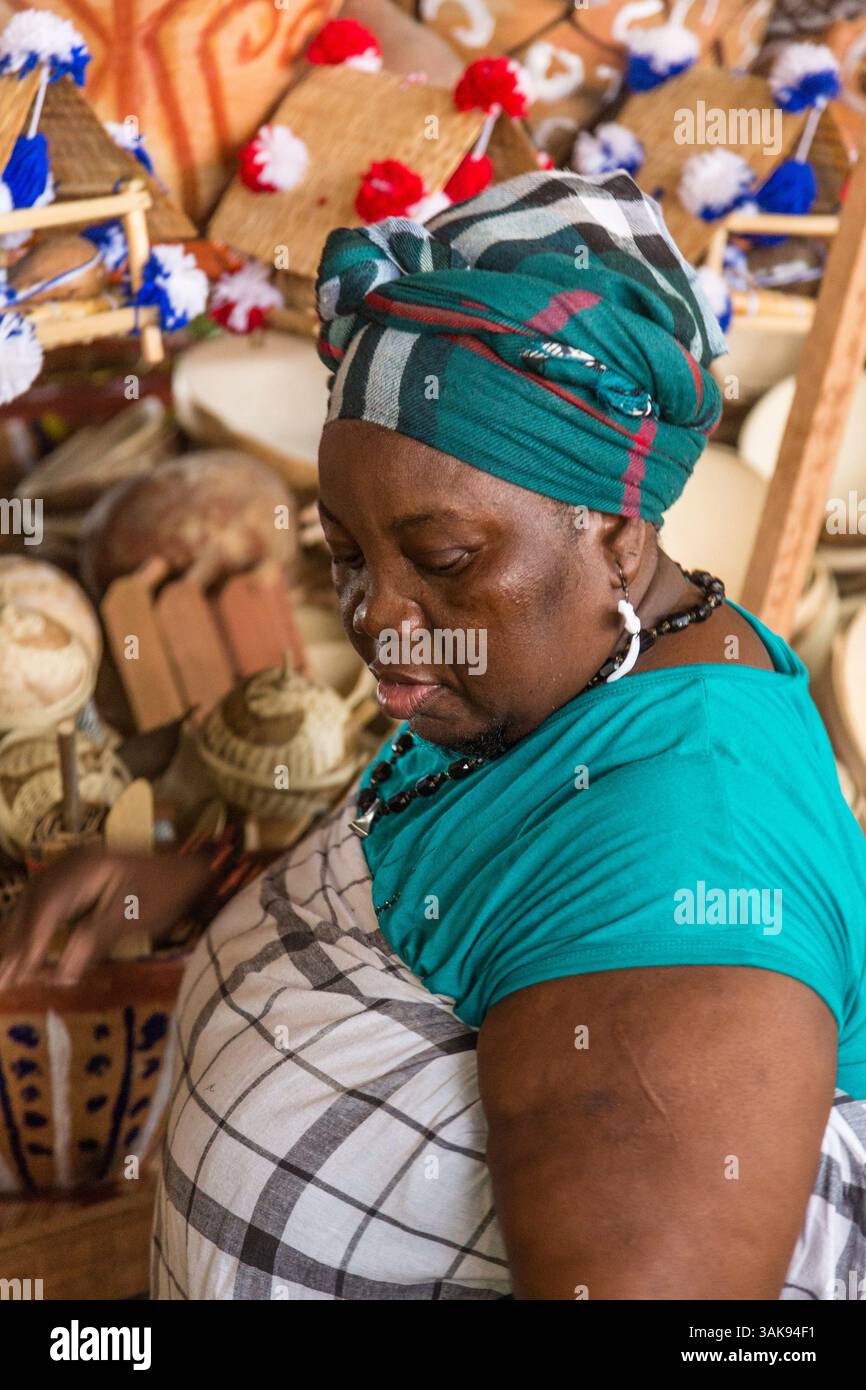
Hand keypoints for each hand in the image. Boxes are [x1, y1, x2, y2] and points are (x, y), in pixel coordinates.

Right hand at [0, 846, 213, 987]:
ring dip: (17, 937)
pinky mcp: (74, 878)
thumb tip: (62, 974)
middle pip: (33, 904)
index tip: (21, 972)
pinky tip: (21, 948)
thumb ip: (94, 940)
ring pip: (33, 903)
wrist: (189, 867)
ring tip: (4, 970)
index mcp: (87, 868)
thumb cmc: (167, 891)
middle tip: (2, 980)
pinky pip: (43, 902)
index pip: (48, 907)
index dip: (31, 941)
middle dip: (15, 943)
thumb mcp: (134, 918)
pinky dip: (30, 927)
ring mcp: (71, 868)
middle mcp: (72, 863)